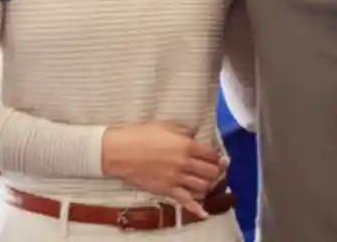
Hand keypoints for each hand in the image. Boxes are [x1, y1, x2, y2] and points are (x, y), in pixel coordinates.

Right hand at [101, 121, 226, 218]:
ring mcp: (177, 179)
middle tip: (214, 170)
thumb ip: (183, 131)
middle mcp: (185, 163)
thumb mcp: (165, 125)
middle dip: (216, 171)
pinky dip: (197, 208)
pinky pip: (186, 201)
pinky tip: (204, 212)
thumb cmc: (140, 134)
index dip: (216, 156)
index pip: (211, 154)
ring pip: (203, 187)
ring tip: (205, 182)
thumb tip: (194, 137)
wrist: (120, 151)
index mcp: (186, 145)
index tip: (216, 157)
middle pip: (211, 172)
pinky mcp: (167, 190)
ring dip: (208, 185)